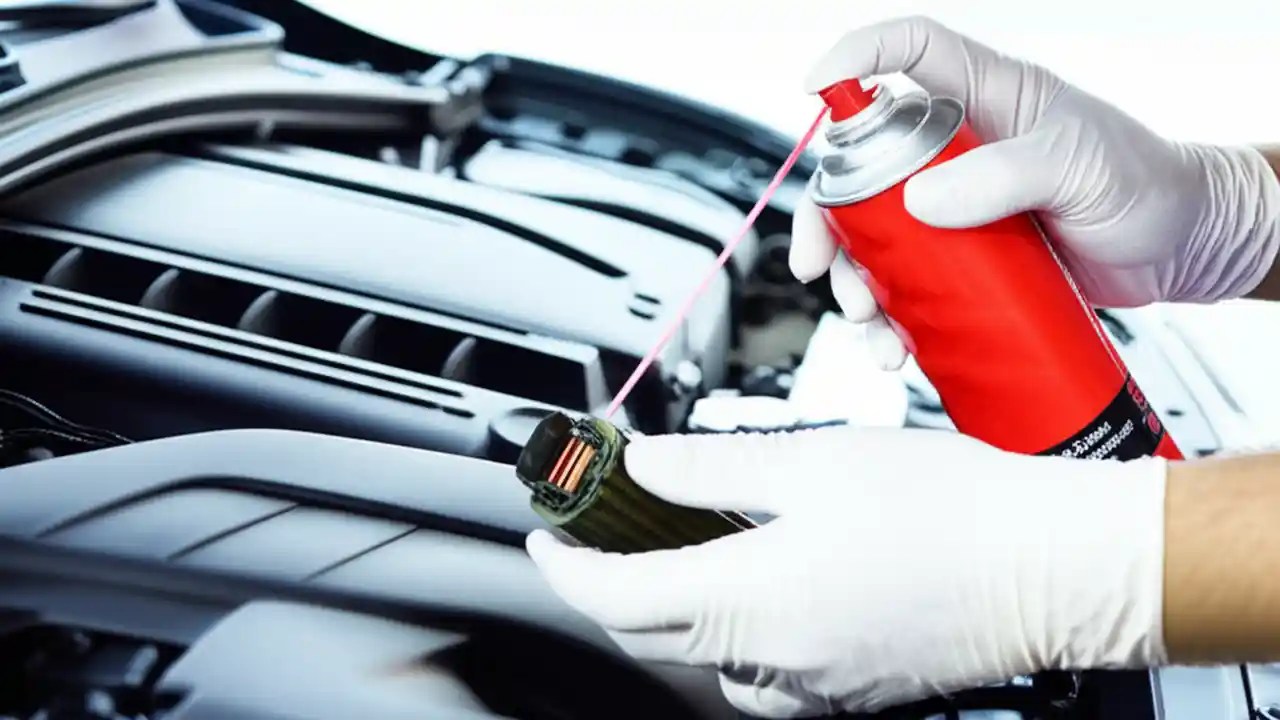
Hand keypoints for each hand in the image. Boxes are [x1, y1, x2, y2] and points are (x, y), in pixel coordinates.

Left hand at [525, 427, 1167, 716]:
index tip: (544, 535)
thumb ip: (710, 467)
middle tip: (600, 531)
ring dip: (667, 610)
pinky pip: (757, 675)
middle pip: (647, 634)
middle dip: (607, 584)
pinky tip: (751, 590)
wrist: (1050, 565)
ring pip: (699, 658)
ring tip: (674, 550)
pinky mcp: (848, 691)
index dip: (562, 565)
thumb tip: (644, 464)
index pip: (613, 597)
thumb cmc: (951, 509)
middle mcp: (771, 659)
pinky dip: (727, 637)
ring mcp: (811, 685)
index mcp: (749, 600)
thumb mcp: (811, 460)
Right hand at [791, 16, 1279, 369]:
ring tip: (871, 322)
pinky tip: (897, 346)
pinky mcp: (964, 263)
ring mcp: (955, 209)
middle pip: (861, 165)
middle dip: (826, 218)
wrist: (1180, 250)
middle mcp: (956, 150)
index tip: (812, 84)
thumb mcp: (1078, 163)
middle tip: (819, 262)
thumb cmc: (1144, 182)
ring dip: (855, 282)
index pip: (908, 52)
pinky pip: (909, 287)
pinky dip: (892, 321)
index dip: (855, 57)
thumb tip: (921, 200)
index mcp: (982, 98)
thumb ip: (1005, 174)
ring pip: (874, 238)